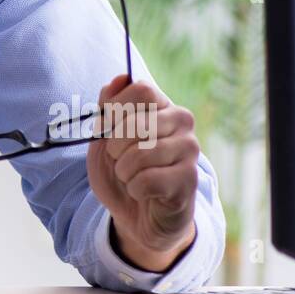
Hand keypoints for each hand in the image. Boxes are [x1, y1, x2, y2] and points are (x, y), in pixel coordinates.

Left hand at [86, 74, 199, 271]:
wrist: (135, 214)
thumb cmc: (121, 169)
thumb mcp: (103, 137)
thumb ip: (108, 107)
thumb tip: (119, 79)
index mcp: (161, 104)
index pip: (141, 89)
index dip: (116, 110)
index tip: (107, 129)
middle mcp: (182, 121)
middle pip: (138, 122)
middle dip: (115, 146)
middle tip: (118, 159)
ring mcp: (190, 150)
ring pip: (142, 154)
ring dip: (124, 171)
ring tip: (130, 177)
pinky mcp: (190, 179)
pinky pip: (149, 180)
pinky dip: (135, 188)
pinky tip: (143, 192)